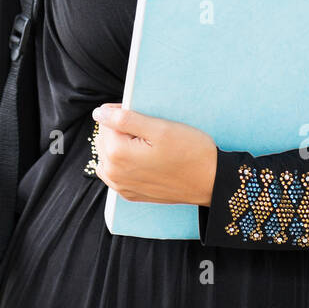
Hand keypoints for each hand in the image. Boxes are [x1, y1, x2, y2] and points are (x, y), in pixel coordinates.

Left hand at [91, 103, 217, 205]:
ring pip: (108, 155)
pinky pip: (116, 171)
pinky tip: (145, 159)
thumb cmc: (190, 151)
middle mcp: (114, 174)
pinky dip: (125, 162)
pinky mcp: (130, 194)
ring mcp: (121, 187)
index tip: (144, 117)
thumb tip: (98, 113)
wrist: (210, 181)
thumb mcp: (159, 128)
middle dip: (121, 131)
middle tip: (150, 132)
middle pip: (105, 138)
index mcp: (117, 154)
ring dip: (122, 146)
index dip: (123, 113)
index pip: (105, 122)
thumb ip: (124, 119)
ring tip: (148, 146)